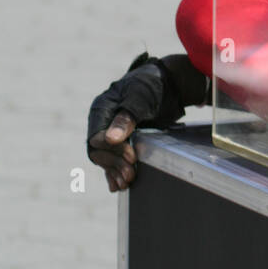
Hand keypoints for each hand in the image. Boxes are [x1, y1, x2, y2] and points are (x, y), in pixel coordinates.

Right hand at [86, 53, 192, 193]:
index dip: (112, 150)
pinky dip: (114, 172)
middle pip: (99, 151)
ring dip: (115, 171)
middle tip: (130, 174)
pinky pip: (112, 160)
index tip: (131, 156)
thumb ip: (126, 117)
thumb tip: (109, 139)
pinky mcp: (123, 140)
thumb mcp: (141, 98)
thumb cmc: (153, 85)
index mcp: (102, 107)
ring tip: (127, 182)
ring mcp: (112, 132)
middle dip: (114, 164)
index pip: (96, 137)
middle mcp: (103, 121)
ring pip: (105, 158)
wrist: (171, 84)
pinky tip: (118, 184)